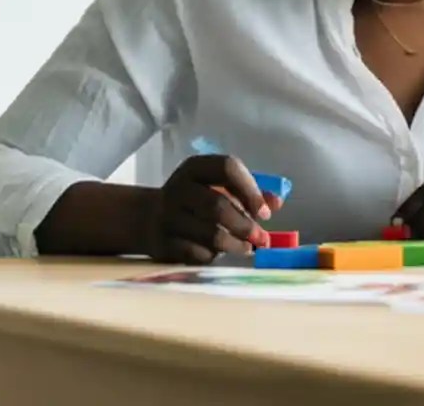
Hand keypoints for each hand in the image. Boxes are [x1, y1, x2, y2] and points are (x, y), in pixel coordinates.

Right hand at [143, 154, 282, 264]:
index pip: (227, 167)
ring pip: (210, 234)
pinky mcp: (162, 243)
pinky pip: (197, 253)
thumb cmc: (196, 200)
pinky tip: (219, 253)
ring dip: (235, 244)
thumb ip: (249, 192)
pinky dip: (214, 256)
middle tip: (261, 238)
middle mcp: (178, 188)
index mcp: (195, 168)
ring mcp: (167, 216)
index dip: (250, 190)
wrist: (147, 218)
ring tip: (247, 248)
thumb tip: (276, 203)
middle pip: (218, 205)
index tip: (266, 212)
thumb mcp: (218, 187)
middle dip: (245, 225)